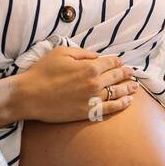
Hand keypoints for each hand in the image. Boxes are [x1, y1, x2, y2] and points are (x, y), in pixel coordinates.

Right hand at [3, 47, 138, 122]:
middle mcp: (95, 83)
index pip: (111, 62)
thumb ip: (83, 53)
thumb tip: (97, 56)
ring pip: (117, 93)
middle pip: (117, 77)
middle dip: (126, 74)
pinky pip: (110, 108)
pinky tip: (128, 101)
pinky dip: (121, 104)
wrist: (29, 96)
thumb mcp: (62, 53)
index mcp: (90, 67)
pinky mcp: (88, 112)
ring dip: (128, 88)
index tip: (121, 62)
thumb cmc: (43, 72)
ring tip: (135, 86)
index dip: (117, 61)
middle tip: (132, 73)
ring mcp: (93, 99)